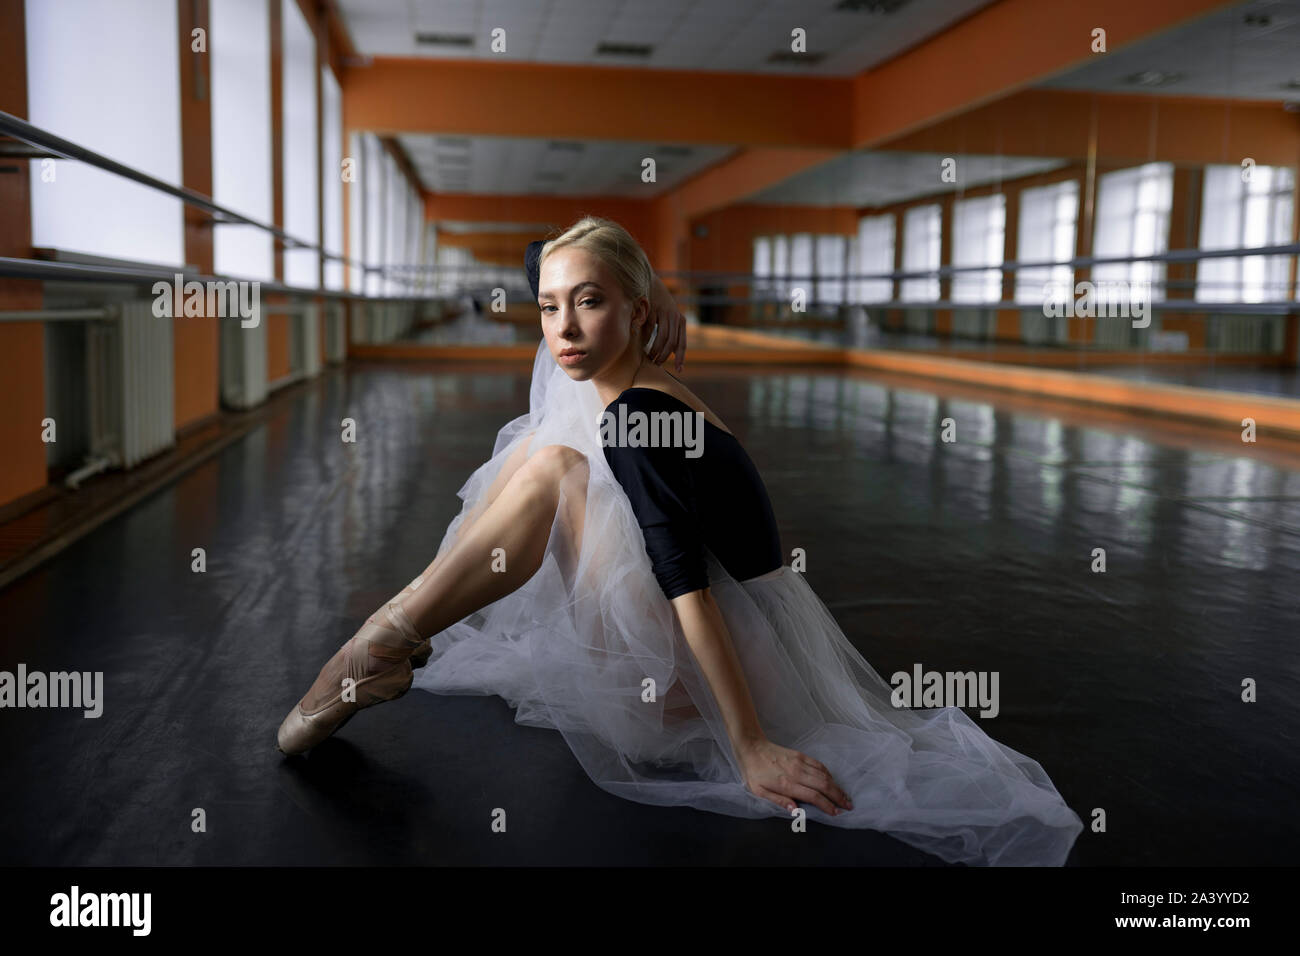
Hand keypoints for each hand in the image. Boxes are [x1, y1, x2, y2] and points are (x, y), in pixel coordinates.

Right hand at [646, 276, 686, 371]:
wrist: (650, 282)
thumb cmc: (660, 304)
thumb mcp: (670, 318)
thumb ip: (673, 333)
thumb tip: (675, 353)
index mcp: (681, 321)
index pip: (682, 343)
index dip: (681, 357)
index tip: (679, 370)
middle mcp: (675, 317)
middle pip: (672, 342)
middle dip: (664, 356)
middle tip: (657, 364)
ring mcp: (664, 313)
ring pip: (662, 337)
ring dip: (655, 350)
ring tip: (650, 358)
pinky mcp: (653, 309)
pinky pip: (650, 328)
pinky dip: (646, 339)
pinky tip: (643, 346)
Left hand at [737, 736, 852, 816]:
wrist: (752, 748)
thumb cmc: (754, 773)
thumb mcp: (759, 792)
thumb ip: (778, 801)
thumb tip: (795, 811)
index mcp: (787, 784)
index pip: (813, 796)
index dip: (826, 805)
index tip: (836, 813)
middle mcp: (797, 772)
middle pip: (824, 785)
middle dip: (838, 797)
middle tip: (848, 806)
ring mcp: (800, 762)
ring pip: (824, 775)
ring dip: (837, 786)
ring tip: (845, 796)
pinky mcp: (801, 755)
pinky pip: (819, 765)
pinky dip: (829, 774)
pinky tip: (833, 781)